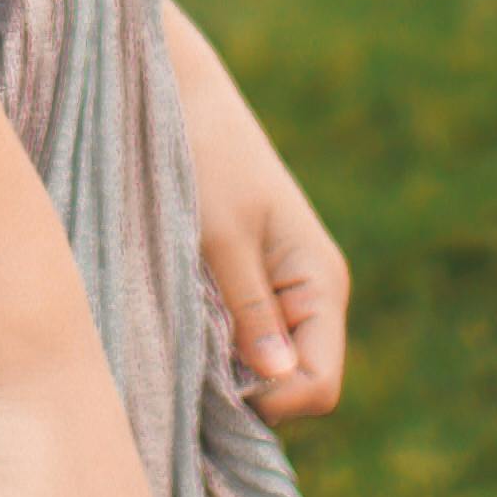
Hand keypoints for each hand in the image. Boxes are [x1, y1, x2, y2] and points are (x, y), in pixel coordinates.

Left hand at [165, 1, 349, 428]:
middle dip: (247, 391)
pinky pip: (243, 345)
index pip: (319, 387)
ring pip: (267, 371)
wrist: (176, 96)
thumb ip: (250, 308)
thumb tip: (277, 378)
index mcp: (321, 283)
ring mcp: (282, 295)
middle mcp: (312, 297)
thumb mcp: (220, 236)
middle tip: (189, 355)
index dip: (272, 400)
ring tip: (182, 333)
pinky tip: (181, 323)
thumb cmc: (201, 155)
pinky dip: (214, 349)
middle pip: (295, 388)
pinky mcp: (250, 288)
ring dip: (226, 370)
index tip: (213, 377)